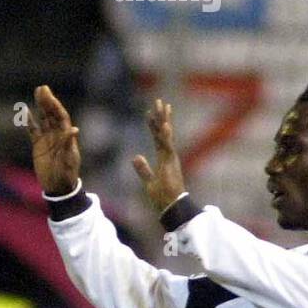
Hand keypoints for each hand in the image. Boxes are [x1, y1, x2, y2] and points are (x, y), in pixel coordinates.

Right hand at [26, 85, 81, 196]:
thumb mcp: (69, 159)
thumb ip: (69, 144)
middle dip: (48, 101)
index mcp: (66, 136)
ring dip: (41, 106)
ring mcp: (47, 139)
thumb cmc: (67, 174)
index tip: (49, 97)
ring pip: (43, 118)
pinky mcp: (38, 145)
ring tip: (38, 92)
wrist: (58, 187)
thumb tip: (74, 129)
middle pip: (52, 114)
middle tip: (42, 88)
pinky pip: (33, 131)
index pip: (61, 116)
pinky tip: (25, 112)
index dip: (56, 106)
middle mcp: (57, 134)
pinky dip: (29, 122)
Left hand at [132, 98, 187, 213]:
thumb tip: (135, 156)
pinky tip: (164, 125)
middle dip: (161, 116)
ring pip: (167, 135)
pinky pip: (168, 146)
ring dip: (164, 121)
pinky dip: (166, 136)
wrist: (172, 206)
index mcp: (164, 158)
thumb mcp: (149, 182)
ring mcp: (171, 158)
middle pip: (164, 132)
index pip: (158, 138)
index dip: (154, 125)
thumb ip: (143, 169)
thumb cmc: (163, 197)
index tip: (150, 112)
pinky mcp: (171, 163)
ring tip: (163, 106)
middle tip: (159, 101)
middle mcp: (169, 155)